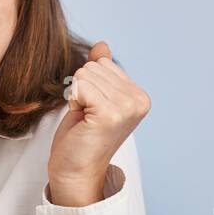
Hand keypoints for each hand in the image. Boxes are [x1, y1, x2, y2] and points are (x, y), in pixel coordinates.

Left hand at [47, 41, 151, 205]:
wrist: (75, 169)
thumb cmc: (82, 135)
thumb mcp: (93, 97)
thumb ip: (100, 71)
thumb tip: (102, 45)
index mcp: (139, 96)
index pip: (103, 63)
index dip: (89, 85)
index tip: (93, 110)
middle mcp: (138, 101)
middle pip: (93, 67)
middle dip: (82, 90)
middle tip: (87, 117)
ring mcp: (126, 108)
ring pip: (85, 75)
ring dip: (77, 97)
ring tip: (85, 119)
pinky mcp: (110, 114)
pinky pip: (80, 86)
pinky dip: (74, 102)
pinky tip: (82, 120)